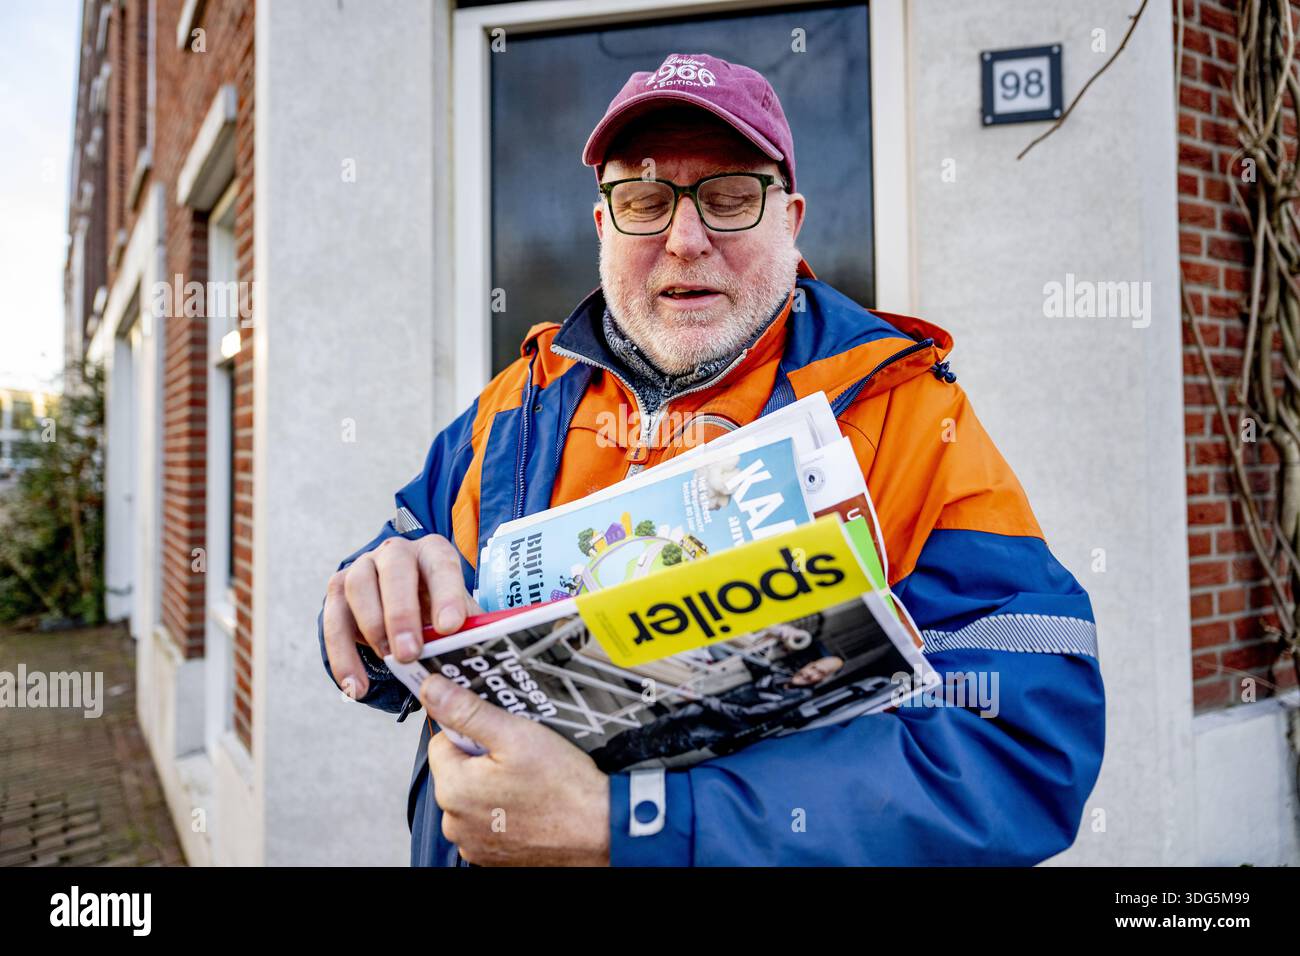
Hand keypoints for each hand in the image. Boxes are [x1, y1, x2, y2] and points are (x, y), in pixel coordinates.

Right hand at [322, 534, 479, 698]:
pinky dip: (343, 656)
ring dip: (373, 628)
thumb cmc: (439, 616)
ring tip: (390, 663)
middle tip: (410, 653)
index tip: (450, 627)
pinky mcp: (338, 590)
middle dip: (402, 612)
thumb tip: (478, 651)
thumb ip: (465, 630)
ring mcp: (363, 567)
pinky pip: (334, 620)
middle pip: (395, 569)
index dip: (446, 594)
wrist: (406, 616)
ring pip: (358, 586)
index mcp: (433, 552)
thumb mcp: (457, 620)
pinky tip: (356, 687)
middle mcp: (396, 552)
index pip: (441, 564)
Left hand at [421, 673, 610, 865]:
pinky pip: (487, 823)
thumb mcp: (516, 735)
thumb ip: (467, 711)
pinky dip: (503, 813)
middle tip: (520, 760)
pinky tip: (530, 805)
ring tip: (529, 784)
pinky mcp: (492, 857)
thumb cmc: (564, 788)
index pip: (442, 742)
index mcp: (453, 789)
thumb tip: (433, 690)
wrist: (600, 831)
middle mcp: (456, 822)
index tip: (500, 736)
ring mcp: (473, 844)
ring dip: (492, 788)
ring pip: (472, 798)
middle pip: (457, 771)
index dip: (473, 732)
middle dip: (483, 761)